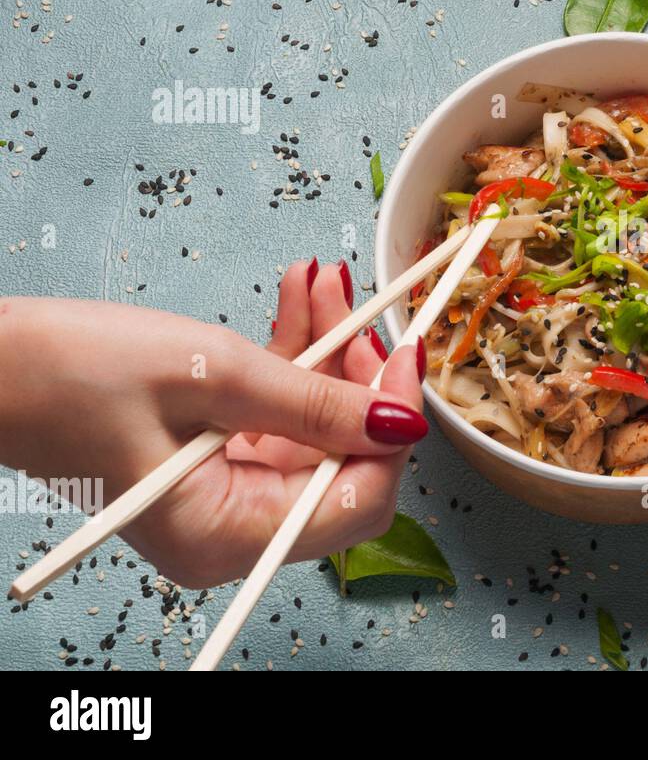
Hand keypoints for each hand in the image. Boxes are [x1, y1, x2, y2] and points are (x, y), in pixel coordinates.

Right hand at [0, 260, 427, 586]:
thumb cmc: (68, 374)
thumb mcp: (210, 377)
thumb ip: (314, 402)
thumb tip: (401, 423)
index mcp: (225, 536)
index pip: (358, 498)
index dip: (393, 428)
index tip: (406, 353)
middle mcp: (229, 531)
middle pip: (340, 460)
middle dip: (358, 376)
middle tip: (361, 310)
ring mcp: (221, 494)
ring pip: (312, 428)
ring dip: (324, 353)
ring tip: (323, 283)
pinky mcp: (209, 459)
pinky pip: (275, 414)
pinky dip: (289, 359)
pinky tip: (298, 300)